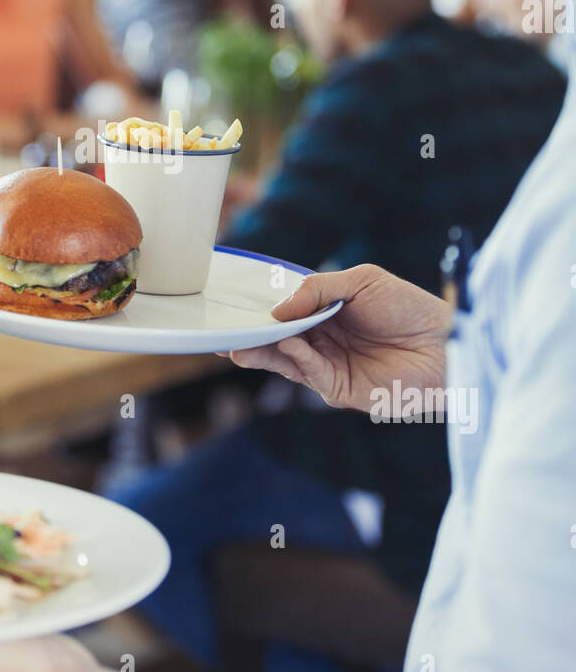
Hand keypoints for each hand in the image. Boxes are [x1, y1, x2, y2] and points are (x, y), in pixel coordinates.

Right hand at [226, 263, 451, 414]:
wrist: (446, 344)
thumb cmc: (409, 308)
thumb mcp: (362, 281)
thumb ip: (318, 289)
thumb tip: (277, 310)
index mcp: (328, 314)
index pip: (286, 313)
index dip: (262, 312)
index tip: (234, 309)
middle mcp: (324, 341)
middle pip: (278, 340)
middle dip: (252, 337)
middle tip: (224, 334)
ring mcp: (330, 367)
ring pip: (286, 360)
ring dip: (263, 353)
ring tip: (239, 346)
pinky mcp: (340, 389)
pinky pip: (310, 372)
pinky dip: (295, 358)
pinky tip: (286, 343)